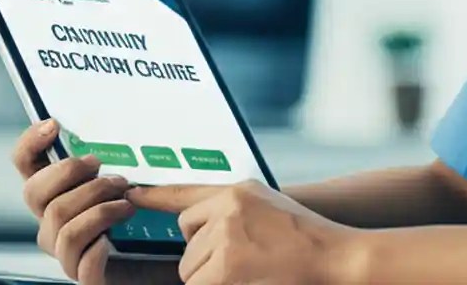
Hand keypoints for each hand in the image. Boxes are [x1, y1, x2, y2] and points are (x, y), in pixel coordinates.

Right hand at [12, 120, 176, 284]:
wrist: (167, 261)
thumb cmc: (149, 219)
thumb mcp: (132, 184)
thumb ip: (116, 162)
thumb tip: (119, 125)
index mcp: (58, 195)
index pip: (26, 165)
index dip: (29, 144)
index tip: (53, 125)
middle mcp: (53, 224)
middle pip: (35, 193)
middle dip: (70, 174)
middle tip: (108, 171)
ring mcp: (66, 252)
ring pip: (61, 222)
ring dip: (97, 207)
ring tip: (127, 202)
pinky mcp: (86, 277)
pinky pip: (80, 261)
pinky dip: (97, 245)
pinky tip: (113, 239)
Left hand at [127, 180, 360, 284]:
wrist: (335, 256)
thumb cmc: (306, 239)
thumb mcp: (267, 208)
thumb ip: (233, 211)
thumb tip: (195, 229)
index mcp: (238, 190)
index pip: (186, 191)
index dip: (155, 195)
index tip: (131, 193)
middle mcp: (229, 205)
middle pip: (186, 236)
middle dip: (203, 254)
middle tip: (243, 259)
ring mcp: (227, 233)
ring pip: (190, 264)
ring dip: (209, 275)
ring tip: (249, 269)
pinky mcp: (228, 262)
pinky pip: (197, 282)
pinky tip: (242, 279)